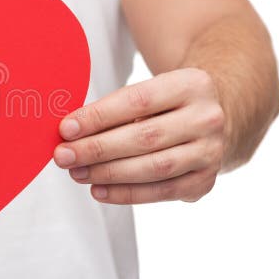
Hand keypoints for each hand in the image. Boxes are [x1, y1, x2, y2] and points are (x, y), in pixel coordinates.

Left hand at [53, 67, 226, 203]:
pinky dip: (126, 194)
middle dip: (98, 149)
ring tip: (77, 173)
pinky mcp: (205, 181)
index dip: (98, 116)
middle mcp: (208, 118)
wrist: (214, 118)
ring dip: (109, 173)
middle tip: (64, 156)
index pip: (138, 101)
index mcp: (192, 84)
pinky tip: (98, 190)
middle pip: (145, 137)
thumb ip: (115, 108)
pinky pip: (161, 192)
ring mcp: (211, 152)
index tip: (66, 128)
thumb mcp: (151, 91)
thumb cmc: (167, 104)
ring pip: (154, 167)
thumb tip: (71, 132)